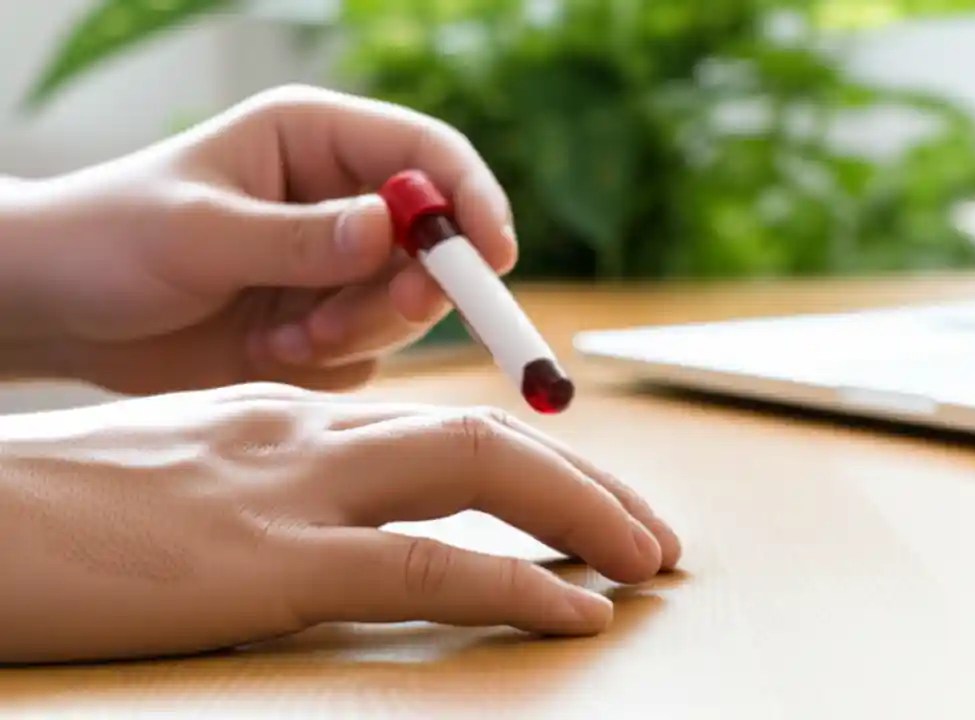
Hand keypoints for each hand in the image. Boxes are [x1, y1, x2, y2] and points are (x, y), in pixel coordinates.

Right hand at [0, 383, 680, 663]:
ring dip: (585, 519)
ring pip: (480, 478)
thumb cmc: (56, 509)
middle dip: (590, 485)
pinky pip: (428, 564)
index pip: (446, 426)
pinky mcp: (268, 564)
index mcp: (290, 417)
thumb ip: (271, 484)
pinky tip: (577, 615)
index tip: (592, 503)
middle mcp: (308, 434)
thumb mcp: (184, 477)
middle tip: (657, 535)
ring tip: (650, 562)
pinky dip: (518, 585)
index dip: (538, 463)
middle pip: (488, 437)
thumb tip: (343, 523)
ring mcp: (294, 492)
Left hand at [2, 85, 512, 392]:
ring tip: (279, 337)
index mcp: (317, 140)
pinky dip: (328, 364)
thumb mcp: (200, 233)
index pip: (428, 156)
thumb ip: (300, 238)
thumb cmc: (110, 239)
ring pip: (407, 308)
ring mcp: (337, 267)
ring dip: (355, 332)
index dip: (472, 202)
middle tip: (354, 320)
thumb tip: (392, 231)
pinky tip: (262, 351)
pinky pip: (370, 355)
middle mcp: (342, 200)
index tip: (494, 259)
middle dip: (411, 291)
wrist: (59, 312)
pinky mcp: (326, 323)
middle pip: (436, 244)